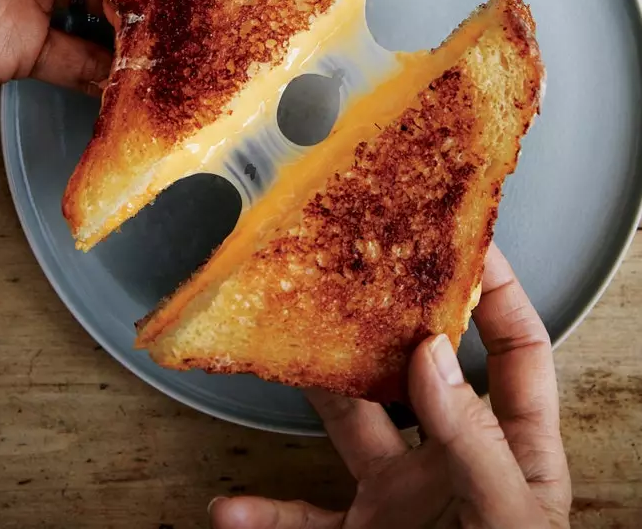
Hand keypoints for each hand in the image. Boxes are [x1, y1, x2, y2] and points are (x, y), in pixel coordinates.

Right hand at [209, 245, 571, 527]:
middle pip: (415, 370)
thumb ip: (473, 442)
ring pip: (348, 424)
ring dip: (310, 393)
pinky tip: (229, 511)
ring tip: (281, 352)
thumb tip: (430, 357)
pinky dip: (263, 517)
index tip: (466, 242)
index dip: (497, 291)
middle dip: (384, 322)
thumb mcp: (509, 521)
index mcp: (513, 450)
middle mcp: (453, 460)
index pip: (515, 349)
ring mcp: (402, 498)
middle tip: (352, 278)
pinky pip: (302, 519)